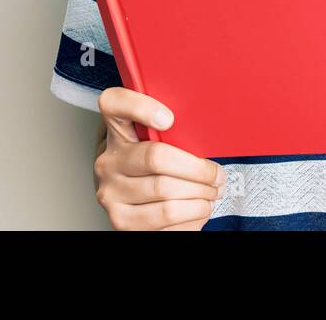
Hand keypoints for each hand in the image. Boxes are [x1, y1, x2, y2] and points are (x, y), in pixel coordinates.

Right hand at [93, 86, 225, 229]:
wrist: (133, 202)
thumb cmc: (153, 165)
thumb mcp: (157, 140)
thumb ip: (172, 128)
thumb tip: (209, 128)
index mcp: (117, 130)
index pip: (114, 103)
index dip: (141, 108)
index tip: (169, 119)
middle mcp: (108, 161)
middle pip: (157, 158)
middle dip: (198, 169)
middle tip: (217, 174)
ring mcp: (111, 193)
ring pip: (166, 193)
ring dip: (201, 194)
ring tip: (212, 192)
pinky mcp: (121, 221)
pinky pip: (167, 219)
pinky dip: (193, 214)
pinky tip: (199, 207)